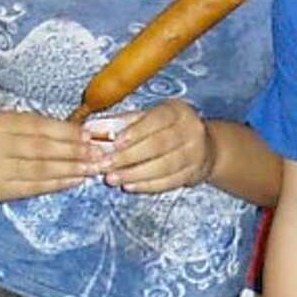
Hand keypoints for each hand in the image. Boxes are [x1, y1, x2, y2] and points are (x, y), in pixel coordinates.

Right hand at [0, 111, 92, 200]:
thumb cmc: (5, 138)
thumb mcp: (18, 124)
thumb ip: (46, 127)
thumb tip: (85, 134)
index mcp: (1, 123)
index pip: (39, 127)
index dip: (66, 132)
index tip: (89, 136)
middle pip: (41, 150)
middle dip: (73, 152)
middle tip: (97, 154)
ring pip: (40, 171)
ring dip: (71, 170)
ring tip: (92, 168)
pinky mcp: (0, 190)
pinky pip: (35, 188)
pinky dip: (59, 184)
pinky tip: (76, 180)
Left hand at [99, 100, 215, 193]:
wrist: (205, 147)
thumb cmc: (167, 129)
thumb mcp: (148, 118)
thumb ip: (121, 123)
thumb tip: (91, 129)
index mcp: (177, 111)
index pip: (157, 120)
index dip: (136, 132)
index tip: (115, 143)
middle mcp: (190, 130)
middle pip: (159, 145)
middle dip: (129, 157)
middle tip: (105, 165)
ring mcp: (195, 153)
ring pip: (164, 167)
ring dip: (135, 174)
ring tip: (112, 178)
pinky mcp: (193, 173)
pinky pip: (169, 182)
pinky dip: (147, 186)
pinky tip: (130, 186)